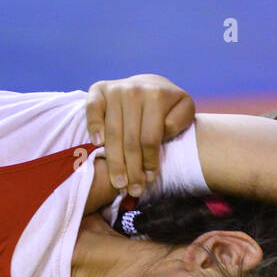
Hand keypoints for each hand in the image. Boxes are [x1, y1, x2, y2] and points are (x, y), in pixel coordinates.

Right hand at [85, 74, 195, 197]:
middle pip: (130, 140)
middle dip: (132, 170)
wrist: (149, 85)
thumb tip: (164, 130)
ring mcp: (115, 89)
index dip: (149, 162)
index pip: (150, 138)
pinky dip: (94, 126)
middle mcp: (134, 90)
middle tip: (132, 191)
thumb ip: (180, 120)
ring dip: (114, 162)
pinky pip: (92, 110)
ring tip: (119, 183)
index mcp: (156, 95)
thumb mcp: (184, 109)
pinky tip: (98, 144)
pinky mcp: (99, 90)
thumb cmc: (167, 106)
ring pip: (112, 132)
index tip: (150, 180)